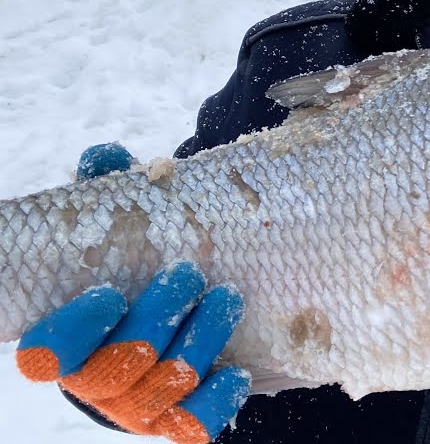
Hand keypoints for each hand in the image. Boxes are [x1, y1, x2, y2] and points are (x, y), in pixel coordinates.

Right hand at [18, 142, 249, 443]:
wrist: (176, 321)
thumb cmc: (139, 270)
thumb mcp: (123, 232)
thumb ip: (110, 197)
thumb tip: (105, 156)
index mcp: (67, 341)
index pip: (48, 354)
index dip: (75, 329)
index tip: (111, 290)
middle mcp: (97, 382)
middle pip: (118, 369)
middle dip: (156, 318)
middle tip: (190, 273)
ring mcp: (138, 406)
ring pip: (163, 389)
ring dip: (197, 342)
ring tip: (228, 297)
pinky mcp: (179, 421)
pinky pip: (194, 426)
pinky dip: (216, 401)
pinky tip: (238, 373)